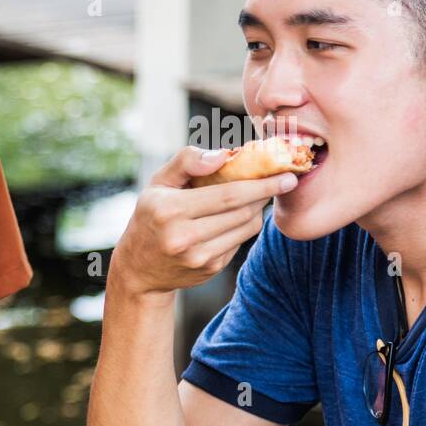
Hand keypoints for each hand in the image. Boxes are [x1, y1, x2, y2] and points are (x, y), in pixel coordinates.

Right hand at [111, 146, 298, 296]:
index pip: (228, 195)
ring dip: (257, 210)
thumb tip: (223, 156)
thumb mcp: (158, 183)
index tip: (287, 176)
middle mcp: (183, 237)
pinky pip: (239, 242)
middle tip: (283, 181)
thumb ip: (186, 161)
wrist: (138, 268)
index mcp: (170, 210)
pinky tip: (234, 219)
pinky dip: (243, 227)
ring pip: (246, 228)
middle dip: (266, 194)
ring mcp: (198, 257)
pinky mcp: (209, 269)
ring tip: (256, 197)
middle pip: (242, 211)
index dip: (262, 185)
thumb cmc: (151, 216)